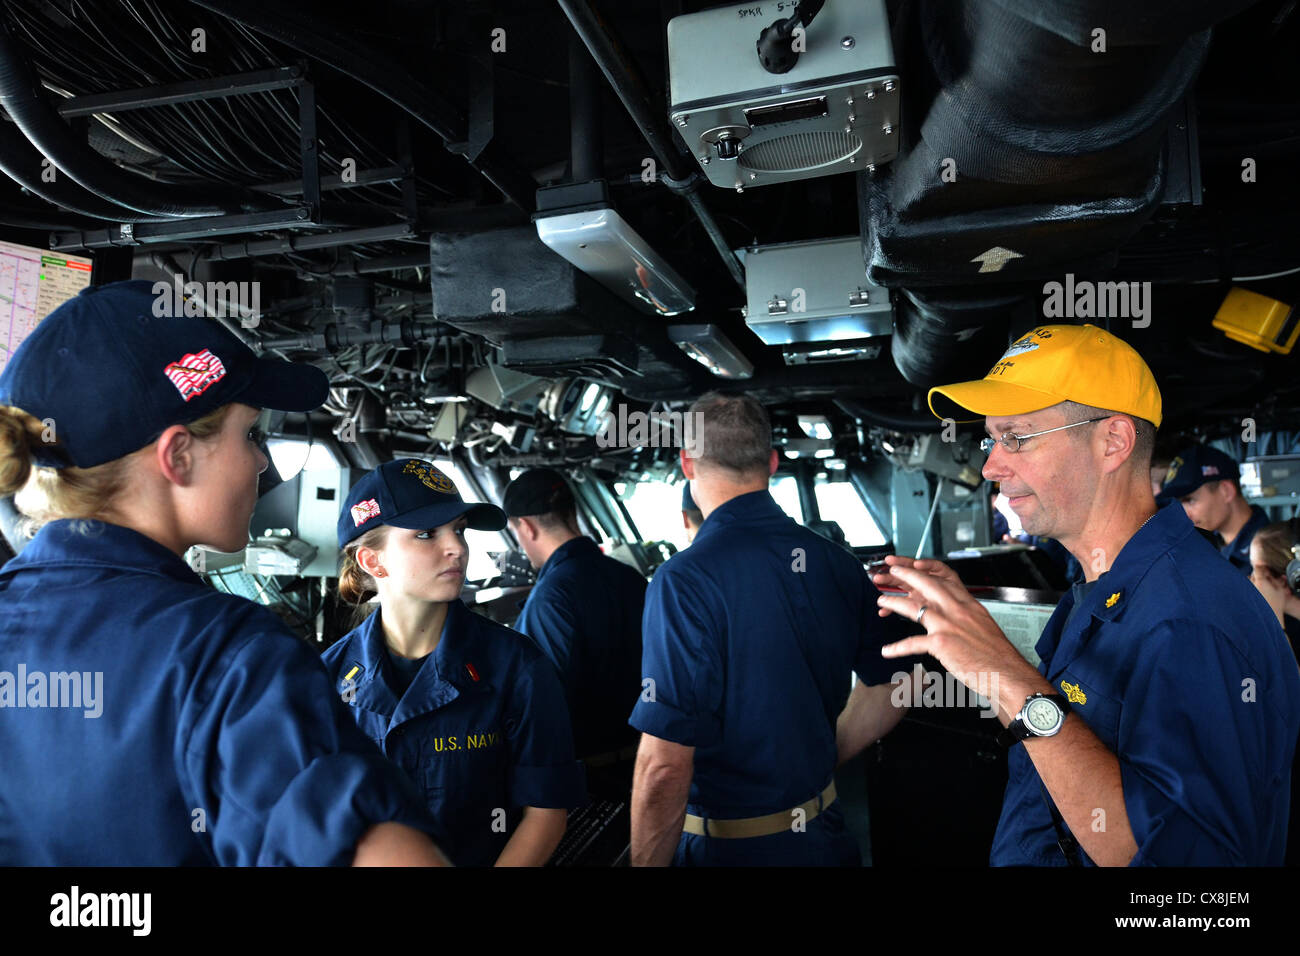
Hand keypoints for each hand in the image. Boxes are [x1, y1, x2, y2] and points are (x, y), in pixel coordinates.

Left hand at [870, 556, 1040, 710]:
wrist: (1009, 674)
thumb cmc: (996, 654)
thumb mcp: (982, 625)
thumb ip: (964, 615)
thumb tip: (948, 612)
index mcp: (969, 604)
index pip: (947, 577)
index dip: (928, 567)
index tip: (914, 564)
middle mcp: (959, 610)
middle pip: (928, 585)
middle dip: (906, 575)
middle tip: (889, 571)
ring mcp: (949, 625)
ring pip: (915, 608)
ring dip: (894, 603)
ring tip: (881, 601)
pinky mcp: (942, 644)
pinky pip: (913, 643)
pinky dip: (898, 648)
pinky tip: (887, 651)